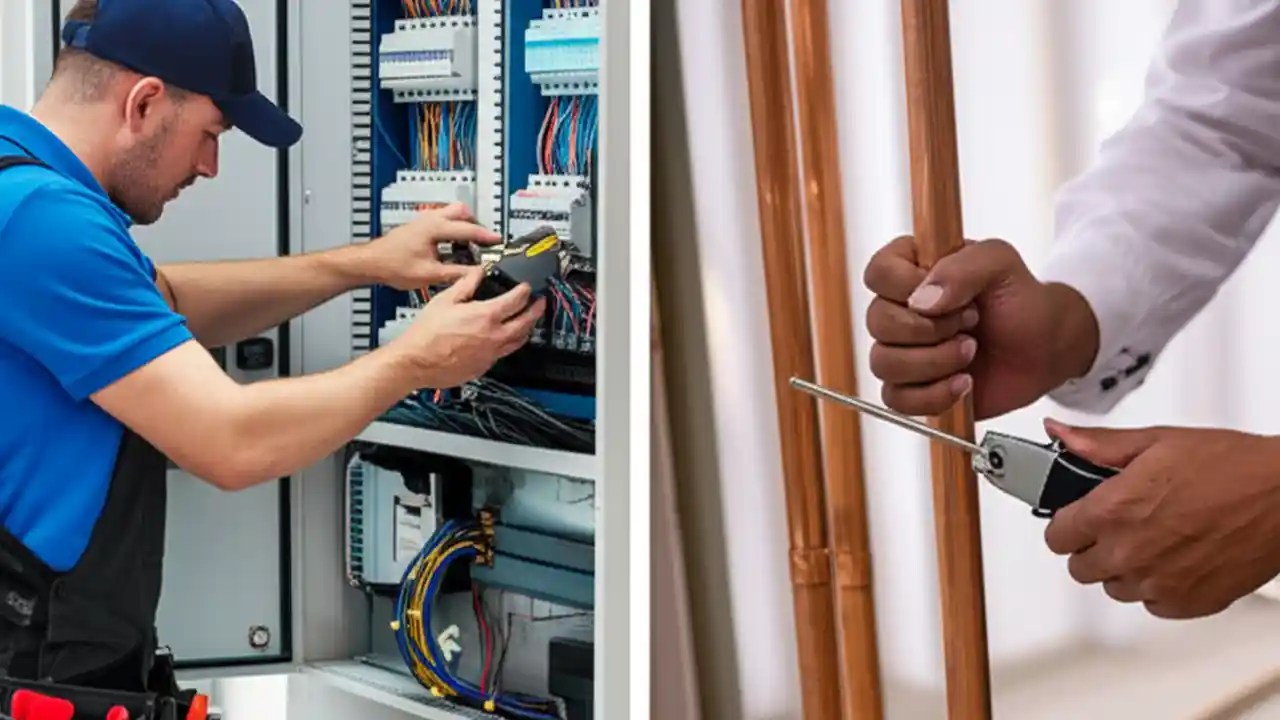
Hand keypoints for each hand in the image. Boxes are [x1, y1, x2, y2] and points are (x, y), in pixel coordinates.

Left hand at [359, 203, 500, 289]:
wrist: (371, 262)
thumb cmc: (392, 264)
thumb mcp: (429, 274)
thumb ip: (456, 273)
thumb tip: (474, 274)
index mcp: (435, 228)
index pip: (468, 229)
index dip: (486, 236)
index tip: (498, 240)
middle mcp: (430, 220)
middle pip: (461, 212)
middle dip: (475, 224)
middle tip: (483, 239)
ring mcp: (423, 221)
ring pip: (451, 214)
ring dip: (462, 226)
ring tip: (469, 244)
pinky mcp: (418, 226)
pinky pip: (442, 221)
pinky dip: (451, 230)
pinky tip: (450, 246)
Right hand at [391, 267, 545, 387]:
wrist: (415, 362)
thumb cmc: (426, 334)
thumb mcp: (445, 299)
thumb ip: (466, 284)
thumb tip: (478, 272)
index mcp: (485, 316)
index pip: (515, 300)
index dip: (524, 291)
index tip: (526, 287)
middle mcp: (493, 337)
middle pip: (525, 322)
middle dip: (535, 311)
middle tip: (540, 304)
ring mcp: (490, 354)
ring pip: (518, 341)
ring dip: (527, 329)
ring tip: (529, 322)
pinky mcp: (484, 367)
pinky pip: (503, 353)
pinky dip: (509, 344)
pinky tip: (505, 340)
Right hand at [862, 236, 1098, 419]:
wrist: (1045, 349)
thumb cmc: (1022, 302)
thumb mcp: (1001, 264)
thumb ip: (963, 267)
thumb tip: (922, 300)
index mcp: (913, 269)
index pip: (878, 273)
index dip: (907, 288)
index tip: (949, 297)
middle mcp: (901, 308)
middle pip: (878, 323)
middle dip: (930, 330)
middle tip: (970, 325)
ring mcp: (903, 350)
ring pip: (883, 363)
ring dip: (934, 363)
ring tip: (970, 353)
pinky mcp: (912, 387)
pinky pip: (896, 399)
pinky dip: (933, 396)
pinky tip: (963, 384)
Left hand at [1043, 419, 1279, 618]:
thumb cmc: (1230, 465)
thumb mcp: (1156, 441)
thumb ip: (1099, 445)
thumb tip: (1058, 435)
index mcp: (1112, 512)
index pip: (1056, 537)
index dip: (1067, 524)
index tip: (1080, 517)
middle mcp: (1128, 553)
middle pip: (1080, 568)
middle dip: (1092, 547)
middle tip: (1120, 525)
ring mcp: (1157, 583)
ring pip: (1114, 588)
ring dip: (1124, 569)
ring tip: (1154, 538)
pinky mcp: (1187, 604)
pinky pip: (1151, 604)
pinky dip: (1157, 587)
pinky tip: (1176, 558)